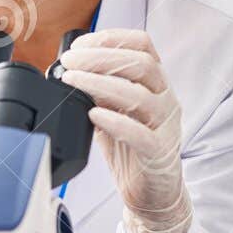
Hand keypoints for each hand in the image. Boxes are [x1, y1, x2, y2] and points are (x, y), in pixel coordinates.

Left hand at [57, 29, 192, 232]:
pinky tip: (93, 114)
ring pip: (140, 95)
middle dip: (101, 57)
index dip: (111, 38)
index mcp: (157, 84)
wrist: (154, 194)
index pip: (144, 45)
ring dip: (101, 84)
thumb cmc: (133, 150)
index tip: (79, 45)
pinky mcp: (159, 153)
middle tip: (69, 62)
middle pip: (142, 64)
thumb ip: (99, 90)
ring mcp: (165, 126)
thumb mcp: (115, 111)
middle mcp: (166, 99)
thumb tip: (67, 70)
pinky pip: (140, 134)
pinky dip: (115, 121)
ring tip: (72, 81)